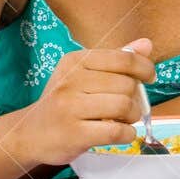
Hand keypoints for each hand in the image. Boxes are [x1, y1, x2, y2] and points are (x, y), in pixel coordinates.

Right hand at [18, 39, 156, 164]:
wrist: (30, 133)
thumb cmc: (64, 102)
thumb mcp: (84, 74)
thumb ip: (116, 59)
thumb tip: (146, 44)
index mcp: (76, 61)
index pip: (124, 58)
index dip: (145, 68)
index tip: (149, 77)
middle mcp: (71, 80)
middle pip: (126, 84)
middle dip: (136, 98)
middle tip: (129, 108)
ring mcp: (70, 107)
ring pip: (123, 106)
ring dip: (132, 116)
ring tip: (124, 120)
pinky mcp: (73, 133)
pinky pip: (115, 131)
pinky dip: (127, 134)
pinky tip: (121, 133)